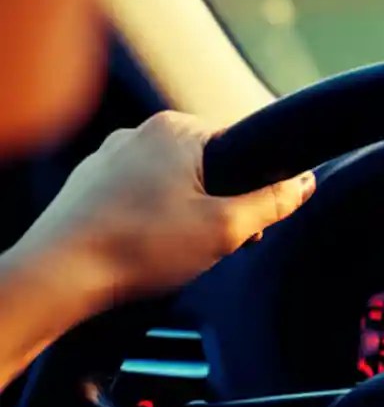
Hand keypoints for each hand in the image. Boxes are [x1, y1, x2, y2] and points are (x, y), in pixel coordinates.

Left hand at [13, 111, 314, 300]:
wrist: (56, 277)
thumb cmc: (137, 248)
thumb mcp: (225, 229)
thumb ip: (273, 202)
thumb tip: (305, 182)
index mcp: (177, 129)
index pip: (241, 147)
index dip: (252, 189)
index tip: (243, 223)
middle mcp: (140, 133)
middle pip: (206, 166)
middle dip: (216, 205)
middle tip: (209, 244)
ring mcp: (109, 157)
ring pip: (171, 183)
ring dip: (182, 215)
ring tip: (168, 252)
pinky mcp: (88, 184)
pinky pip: (138, 196)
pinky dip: (147, 221)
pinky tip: (141, 250)